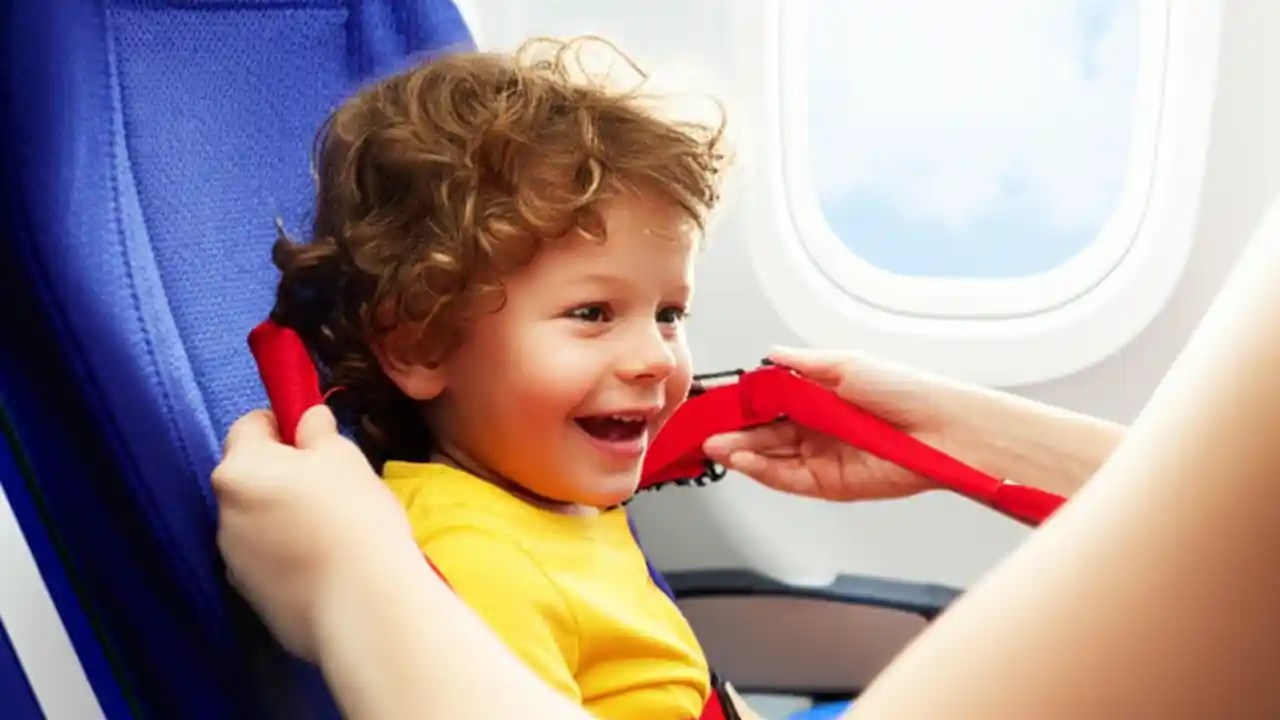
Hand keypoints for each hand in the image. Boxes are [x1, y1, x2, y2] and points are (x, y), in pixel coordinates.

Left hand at [212, 405, 412, 660]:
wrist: (363, 605)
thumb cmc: (354, 518)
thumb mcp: (345, 458)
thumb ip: (317, 432)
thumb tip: (307, 420)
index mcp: (239, 470)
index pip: (249, 425)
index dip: (283, 425)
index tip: (317, 440)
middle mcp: (223, 513)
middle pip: (251, 477)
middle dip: (283, 475)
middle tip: (333, 487)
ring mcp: (233, 560)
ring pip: (259, 520)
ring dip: (284, 517)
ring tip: (333, 533)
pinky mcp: (250, 596)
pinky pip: (267, 560)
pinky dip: (289, 556)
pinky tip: (326, 565)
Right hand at [703, 347, 964, 501]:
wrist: (941, 429)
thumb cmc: (905, 391)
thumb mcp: (846, 364)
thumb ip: (801, 365)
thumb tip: (770, 355)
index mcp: (819, 397)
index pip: (767, 402)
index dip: (739, 403)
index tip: (712, 403)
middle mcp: (816, 428)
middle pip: (762, 432)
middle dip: (731, 432)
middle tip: (702, 430)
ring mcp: (821, 457)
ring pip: (769, 457)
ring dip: (740, 452)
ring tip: (714, 445)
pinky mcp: (829, 483)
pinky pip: (787, 478)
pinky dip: (761, 470)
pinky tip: (743, 459)